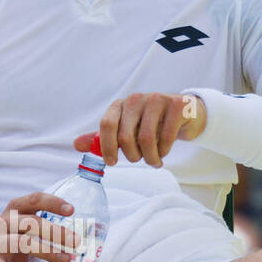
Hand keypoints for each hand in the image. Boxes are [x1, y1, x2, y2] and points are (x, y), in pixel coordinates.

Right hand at [0, 192, 79, 261]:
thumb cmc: (12, 239)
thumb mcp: (26, 228)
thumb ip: (50, 226)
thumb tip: (91, 230)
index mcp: (15, 210)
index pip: (34, 200)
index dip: (52, 203)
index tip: (71, 210)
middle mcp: (4, 223)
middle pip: (31, 223)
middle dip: (56, 232)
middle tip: (76, 242)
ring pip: (22, 244)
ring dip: (47, 251)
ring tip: (66, 261)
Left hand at [75, 93, 207, 167]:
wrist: (185, 114)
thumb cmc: (151, 125)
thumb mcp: (127, 131)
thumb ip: (102, 138)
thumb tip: (77, 145)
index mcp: (121, 104)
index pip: (106, 124)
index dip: (107, 147)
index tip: (112, 162)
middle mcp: (137, 99)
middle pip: (125, 136)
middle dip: (132, 156)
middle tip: (139, 160)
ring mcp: (158, 99)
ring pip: (146, 139)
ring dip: (149, 157)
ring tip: (154, 160)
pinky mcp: (177, 105)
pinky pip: (166, 137)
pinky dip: (164, 151)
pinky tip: (164, 152)